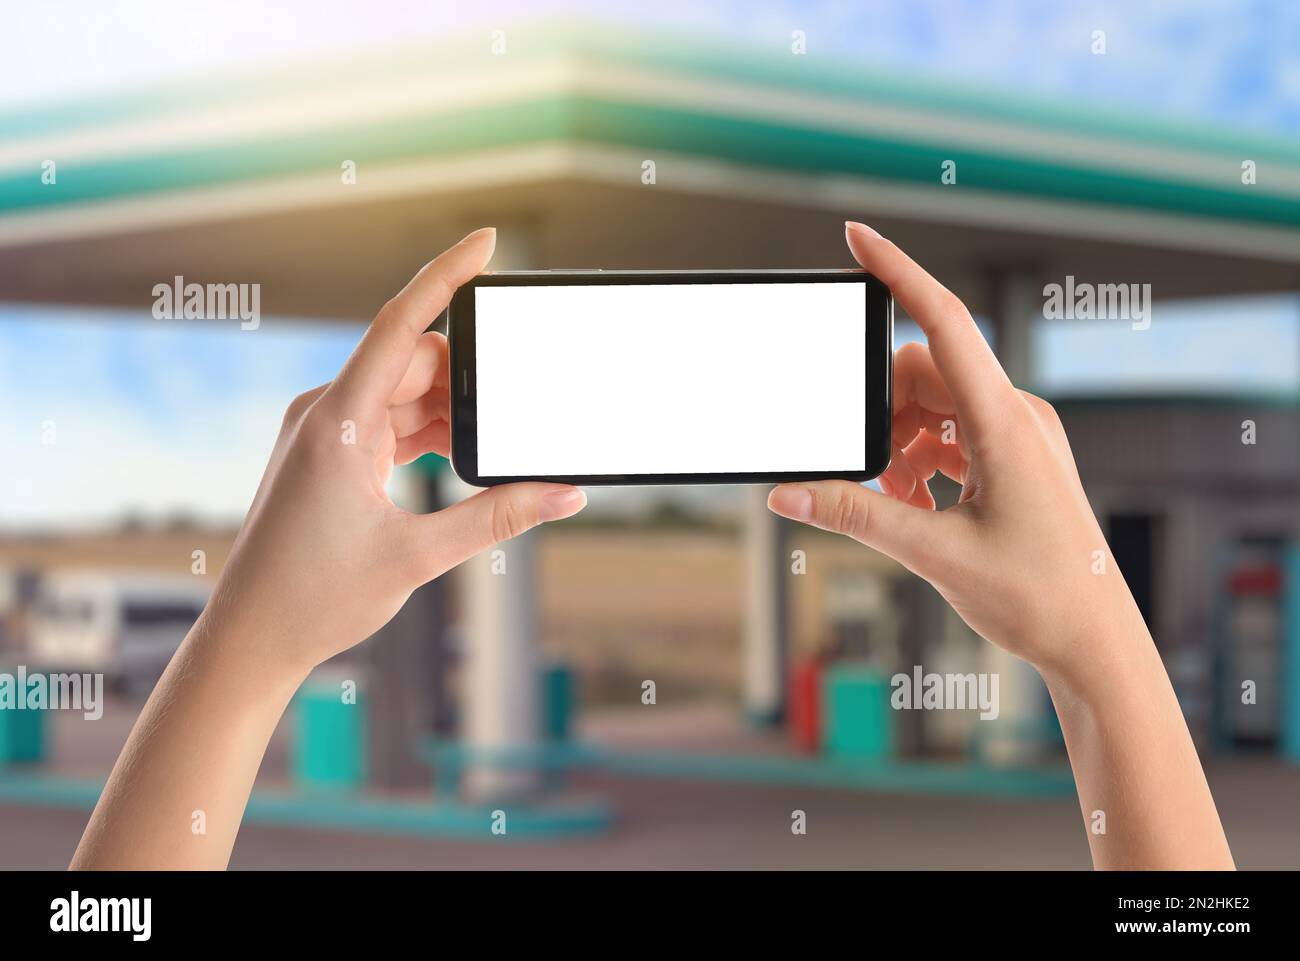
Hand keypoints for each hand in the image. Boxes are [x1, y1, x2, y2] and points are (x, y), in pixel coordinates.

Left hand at [210, 227, 586, 680]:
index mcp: (337, 422)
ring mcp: (324, 431)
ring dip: (452, 416)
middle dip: (471, 384)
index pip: (399, 324)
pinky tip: (460, 464)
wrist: (251, 638)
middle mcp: (325, 413)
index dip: (445, 276)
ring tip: (491, 458)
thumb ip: (498, 517)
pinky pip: (391, 421)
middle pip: (415, 362)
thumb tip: (564, 494)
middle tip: (517, 420)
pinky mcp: (328, 453)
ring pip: (405, 394)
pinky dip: (429, 435)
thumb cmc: (315, 598)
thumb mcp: (419, 556)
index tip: (487, 241)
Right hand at [769, 221, 1138, 681]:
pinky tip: (919, 502)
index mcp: (1005, 422)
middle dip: (881, 412)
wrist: (1096, 639)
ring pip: (937, 404)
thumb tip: (789, 492)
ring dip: (901, 441)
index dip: (898, 270)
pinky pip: (956, 429)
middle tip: (867, 473)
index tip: (856, 235)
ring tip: (897, 500)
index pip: (944, 322)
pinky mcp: (1018, 456)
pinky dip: (924, 456)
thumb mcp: (933, 553)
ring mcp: (1021, 433)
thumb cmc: (1036, 596)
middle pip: (924, 373)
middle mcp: (1017, 414)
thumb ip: (855, 515)